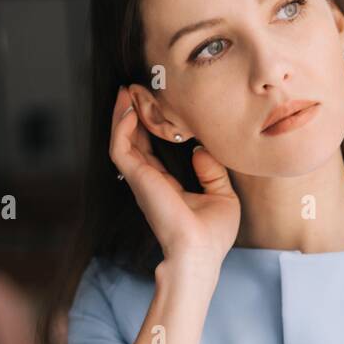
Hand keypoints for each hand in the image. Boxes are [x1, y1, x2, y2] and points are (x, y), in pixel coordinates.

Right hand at [109, 85, 239, 268]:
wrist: (199, 253)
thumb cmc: (212, 235)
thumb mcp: (223, 197)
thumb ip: (213, 172)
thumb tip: (200, 150)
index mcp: (168, 187)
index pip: (154, 152)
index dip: (152, 129)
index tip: (156, 107)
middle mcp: (150, 182)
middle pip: (134, 142)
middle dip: (132, 115)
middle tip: (135, 89)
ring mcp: (141, 180)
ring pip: (122, 141)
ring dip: (122, 115)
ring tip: (126, 92)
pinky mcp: (137, 178)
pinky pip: (120, 147)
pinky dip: (122, 126)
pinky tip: (130, 109)